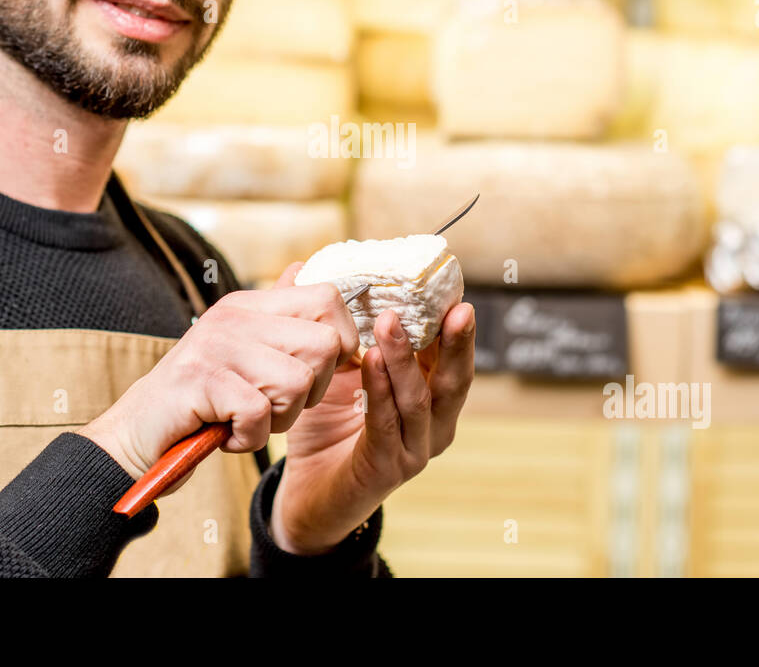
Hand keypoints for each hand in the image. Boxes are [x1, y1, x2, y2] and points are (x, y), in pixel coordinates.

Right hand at [78, 282, 358, 497]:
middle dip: (312, 390)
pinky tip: (226, 434)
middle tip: (274, 404)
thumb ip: (278, 317)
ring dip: (278, 419)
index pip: (328, 299)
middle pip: (324, 345)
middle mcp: (233, 317)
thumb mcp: (244, 352)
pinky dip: (248, 437)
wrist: (136, 434)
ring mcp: (215, 345)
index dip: (339, 343)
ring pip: (298, 383)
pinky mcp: (199, 380)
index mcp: (249, 306)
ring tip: (245, 420)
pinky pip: (258, 412)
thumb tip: (306, 269)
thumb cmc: (201, 400)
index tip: (314, 374)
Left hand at [270, 262, 475, 554]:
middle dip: (457, 341)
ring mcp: (414, 448)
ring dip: (406, 359)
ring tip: (392, 323)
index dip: (456, 323)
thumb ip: (323, 320)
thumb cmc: (325, 424)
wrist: (307, 492)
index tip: (454, 287)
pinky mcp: (387, 468)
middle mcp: (433, 423)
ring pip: (419, 400)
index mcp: (429, 395)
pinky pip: (387, 424)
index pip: (451, 355)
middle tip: (457, 307)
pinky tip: (371, 363)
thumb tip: (302, 266)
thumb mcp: (331, 366)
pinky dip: (381, 392)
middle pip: (454, 378)